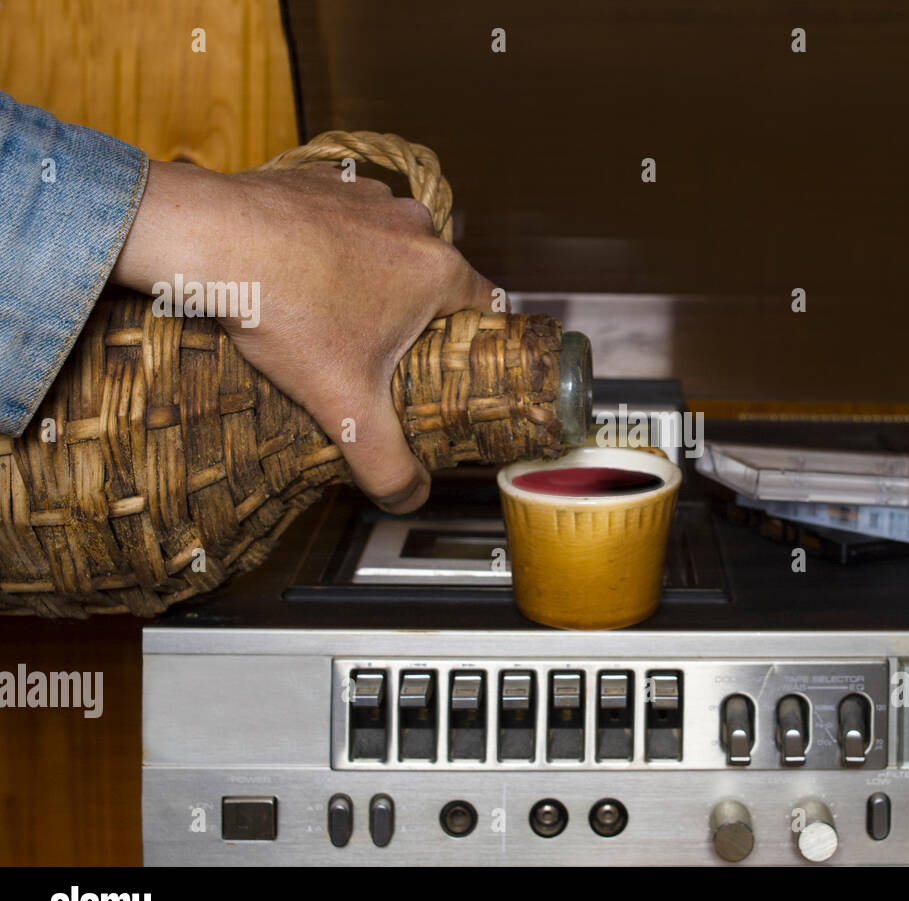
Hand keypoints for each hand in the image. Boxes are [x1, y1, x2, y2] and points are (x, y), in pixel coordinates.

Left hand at [110, 159, 496, 512]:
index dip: (472, 342)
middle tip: (376, 354)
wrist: (207, 238)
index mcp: (438, 270)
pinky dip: (331, 244)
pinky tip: (299, 273)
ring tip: (329, 314)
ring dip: (371, 277)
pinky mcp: (324, 180)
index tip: (446, 366)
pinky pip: (345, 219)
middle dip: (411, 316)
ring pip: (388, 247)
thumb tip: (407, 498)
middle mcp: (414, 223)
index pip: (486, 308)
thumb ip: (385, 462)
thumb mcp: (343, 404)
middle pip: (433, 280)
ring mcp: (368, 196)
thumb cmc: (284, 310)